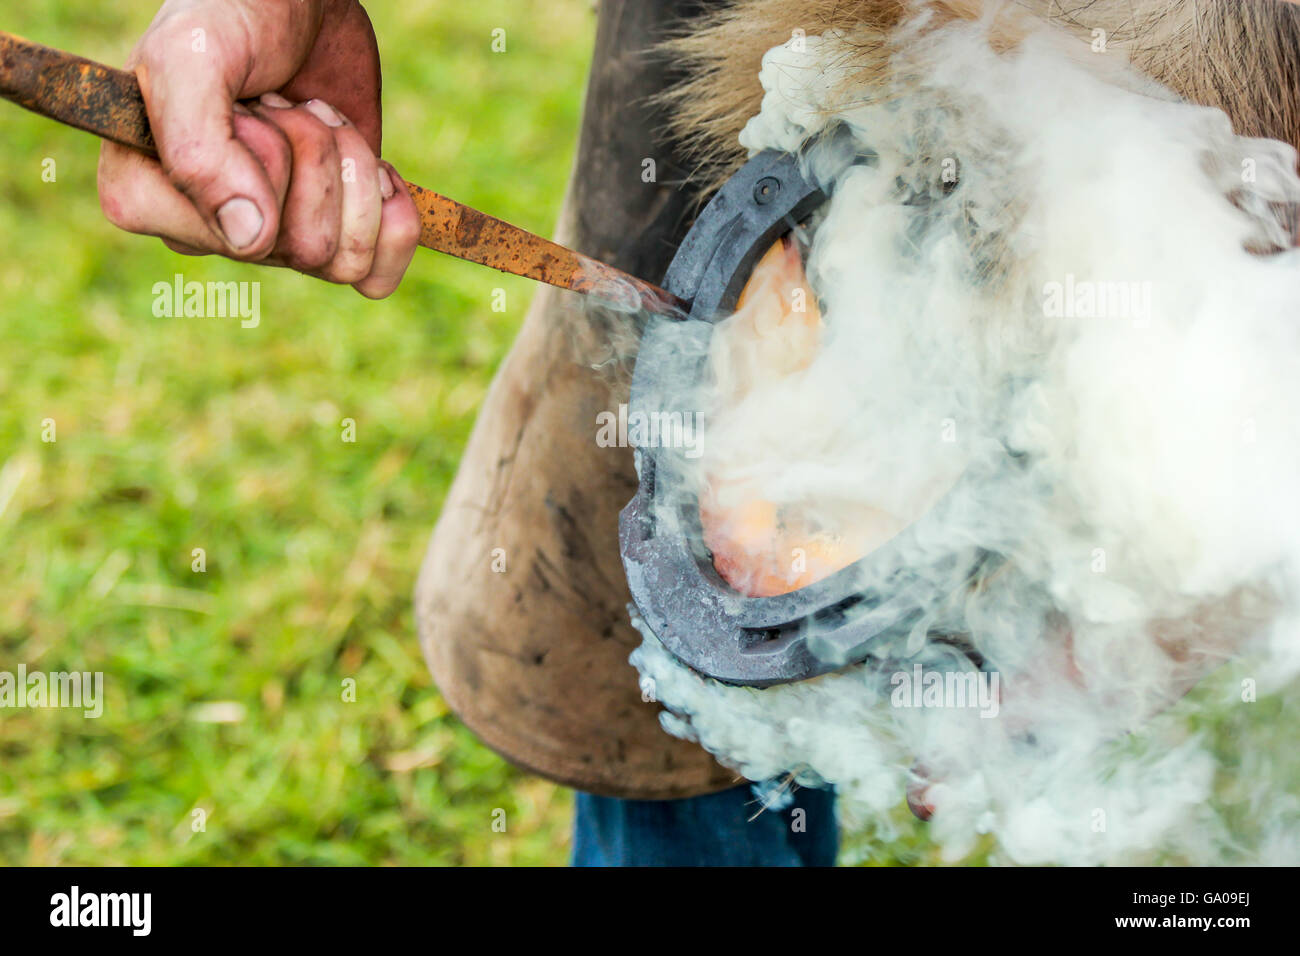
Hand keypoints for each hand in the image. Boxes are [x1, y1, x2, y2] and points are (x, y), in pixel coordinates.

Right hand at [97, 0, 419, 297]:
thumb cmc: (229, 16)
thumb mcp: (195, 58)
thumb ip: (198, 150)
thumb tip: (247, 240)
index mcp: (148, 200)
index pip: (246, 238)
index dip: (266, 160)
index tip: (243, 106)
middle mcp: (212, 234)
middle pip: (306, 248)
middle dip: (315, 156)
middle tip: (286, 104)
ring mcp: (276, 241)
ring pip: (347, 258)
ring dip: (353, 170)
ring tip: (319, 119)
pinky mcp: (334, 235)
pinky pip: (377, 277)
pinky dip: (395, 222)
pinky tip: (378, 172)